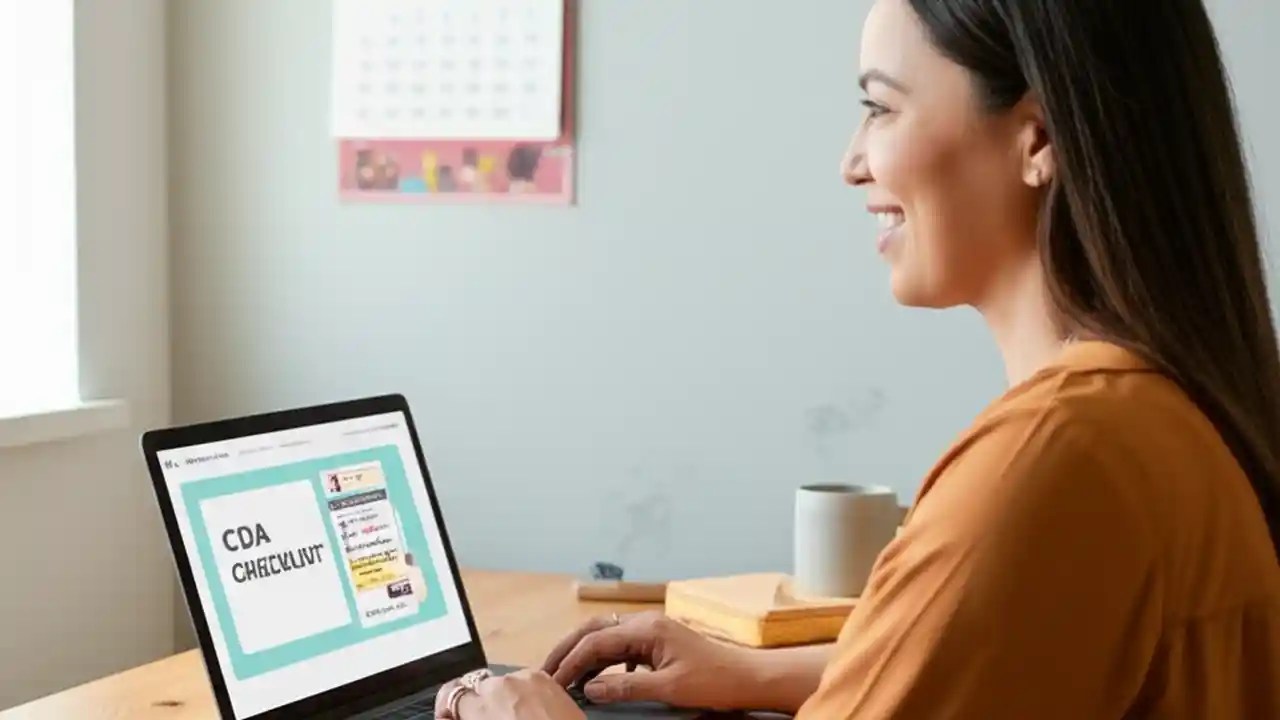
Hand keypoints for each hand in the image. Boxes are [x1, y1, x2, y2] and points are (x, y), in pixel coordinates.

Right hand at [433, 669, 584, 719]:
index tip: (451, 718)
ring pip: (503, 684)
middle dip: (479, 706)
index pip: (450, 693)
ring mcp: (528, 678)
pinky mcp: (549, 680)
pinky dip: (523, 695)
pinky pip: (526, 683)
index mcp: (482, 705)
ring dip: (503, 699)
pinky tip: (532, 716)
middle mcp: (503, 684)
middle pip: (478, 689)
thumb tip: (449, 718)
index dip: (447, 708)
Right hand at [542, 610, 753, 709]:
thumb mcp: (668, 689)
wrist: (748, 677)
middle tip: (546, 672)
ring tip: (565, 676)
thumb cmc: (715, 681)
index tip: (552, 683)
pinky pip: (621, 647)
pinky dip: (602, 661)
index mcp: (646, 628)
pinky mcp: (658, 643)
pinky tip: (597, 680)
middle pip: (594, 630)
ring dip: (584, 655)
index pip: (595, 641)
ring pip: (606, 637)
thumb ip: (625, 687)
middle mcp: (646, 623)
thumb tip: (590, 690)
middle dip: (568, 649)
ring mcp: (652, 631)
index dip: (570, 662)